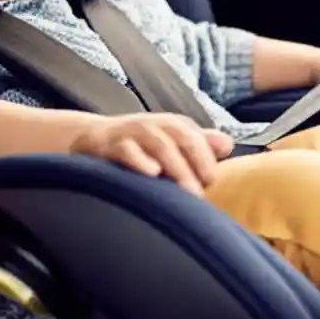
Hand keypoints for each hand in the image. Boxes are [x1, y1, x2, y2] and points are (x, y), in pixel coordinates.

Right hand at [71, 113, 232, 195]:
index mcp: (172, 125)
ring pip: (158, 143)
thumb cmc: (141, 148)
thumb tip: (227, 144)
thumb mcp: (171, 143)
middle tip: (199, 193)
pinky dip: (139, 160)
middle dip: (194, 161)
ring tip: (185, 191)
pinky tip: (152, 173)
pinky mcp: (108, 145)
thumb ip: (200, 145)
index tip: (209, 182)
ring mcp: (130, 133)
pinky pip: (125, 150)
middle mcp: (153, 125)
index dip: (206, 158)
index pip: (196, 137)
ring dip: (175, 166)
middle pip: (181, 137)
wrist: (92, 141)